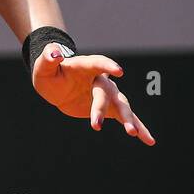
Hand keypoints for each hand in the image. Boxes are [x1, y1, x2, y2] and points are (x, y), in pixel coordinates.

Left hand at [31, 44, 155, 144]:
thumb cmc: (49, 74)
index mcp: (86, 66)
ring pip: (121, 105)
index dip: (108, 66)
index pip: (98, 64)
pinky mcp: (110, 108)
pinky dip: (139, 128)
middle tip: (96, 125)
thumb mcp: (43, 67)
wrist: (57, 87)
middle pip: (105, 92)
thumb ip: (48, 58)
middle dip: (101, 108)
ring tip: (132, 133)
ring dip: (127, 119)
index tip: (119, 71)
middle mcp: (101, 79)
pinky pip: (126, 118)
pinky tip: (149, 140)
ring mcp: (108, 94)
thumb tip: (55, 53)